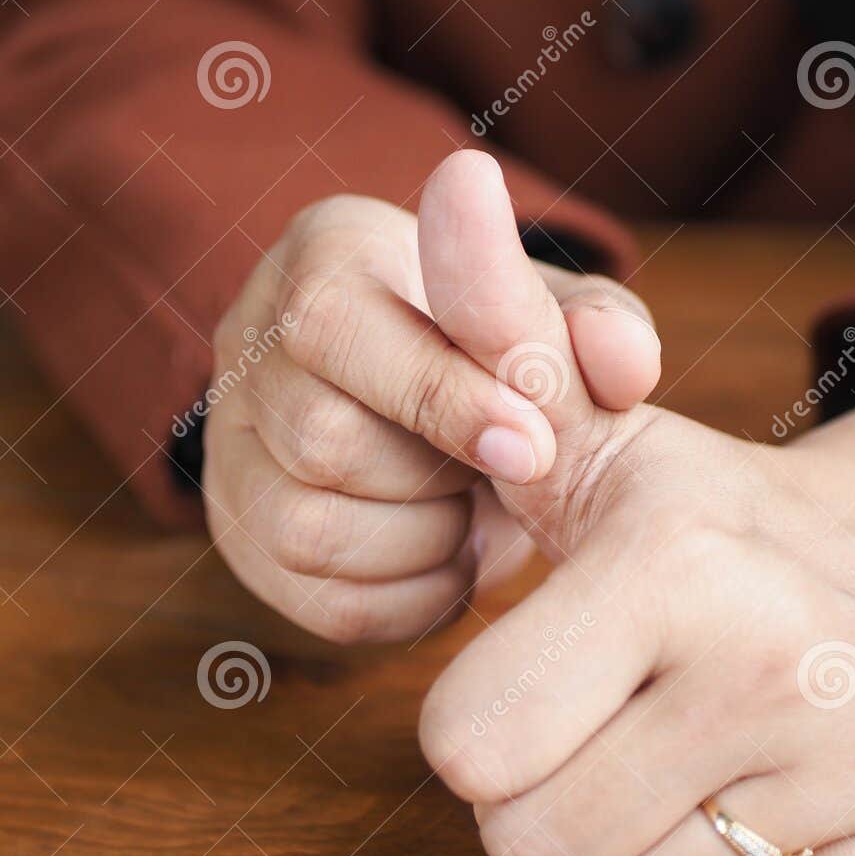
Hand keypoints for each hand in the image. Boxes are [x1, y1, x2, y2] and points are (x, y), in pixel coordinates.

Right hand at [203, 189, 660, 642]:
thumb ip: (601, 327)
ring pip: (312, 529)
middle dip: (440, 476)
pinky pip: (323, 600)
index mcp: (323, 255)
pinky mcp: (243, 537)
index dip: (438, 396)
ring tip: (476, 509)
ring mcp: (230, 449)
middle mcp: (248, 345)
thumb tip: (624, 366)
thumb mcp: (556, 313)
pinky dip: (412, 599)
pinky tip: (453, 558)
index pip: (336, 328)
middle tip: (508, 475)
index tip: (534, 448)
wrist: (427, 400)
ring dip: (427, 540)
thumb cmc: (497, 347)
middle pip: (324, 439)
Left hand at [412, 152, 854, 855]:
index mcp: (672, 568)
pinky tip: (758, 792)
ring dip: (632, 844)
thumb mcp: (596, 434)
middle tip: (595, 728)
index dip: (477, 724)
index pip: (465, 746)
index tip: (532, 675)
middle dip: (540, 800)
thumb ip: (498, 334)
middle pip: (534, 847)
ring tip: (677, 755)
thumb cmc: (697, 526)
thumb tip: (445, 188)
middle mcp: (783, 663)